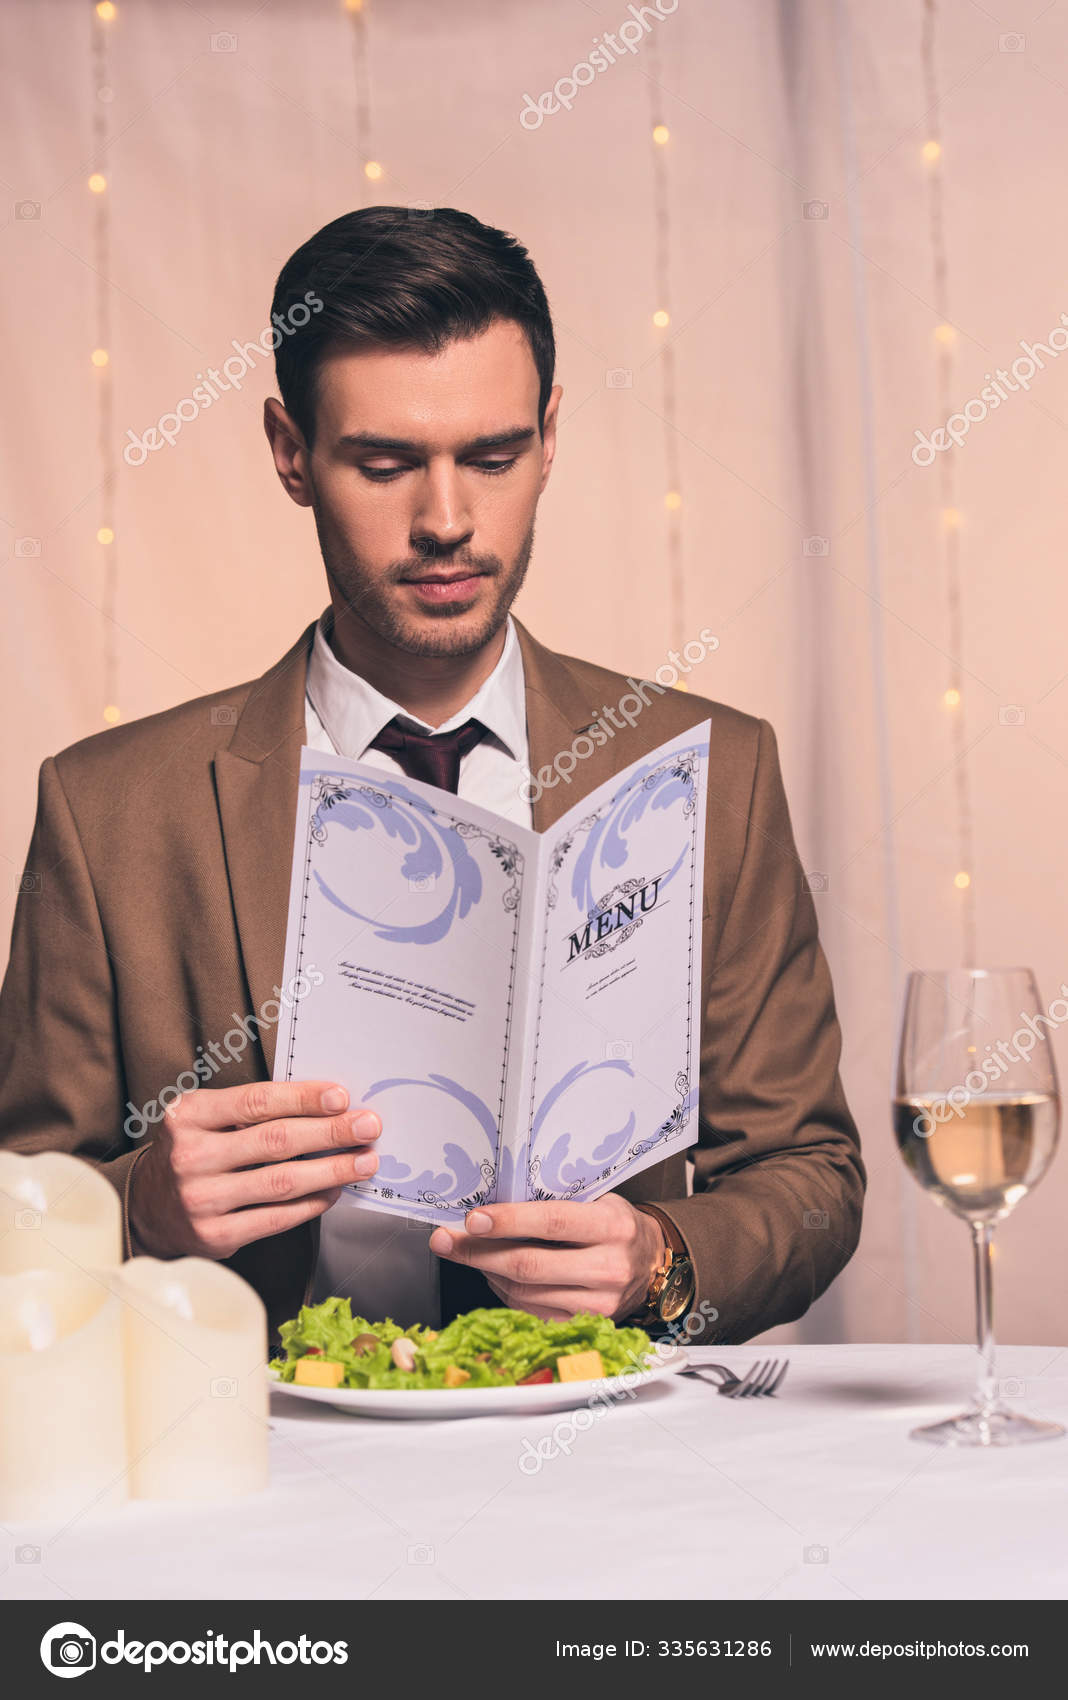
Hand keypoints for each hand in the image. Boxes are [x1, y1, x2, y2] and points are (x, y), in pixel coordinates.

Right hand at [128, 1080, 381, 1259]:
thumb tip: (327, 1105)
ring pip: (281, 1182)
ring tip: (364, 1161)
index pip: (257, 1102)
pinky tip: (334, 1191)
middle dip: (330, 1132)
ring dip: (331, 1170)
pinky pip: (275, 1218)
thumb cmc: (195, 1151)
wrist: (148, 1207)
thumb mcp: (207, 1119)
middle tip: (369, 1126)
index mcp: (189, 1115)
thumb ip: (254, 1110)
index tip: (342, 1097)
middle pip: (275, 1141)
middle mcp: (190, 1156)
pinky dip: (311, 1204)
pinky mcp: (214, 1235)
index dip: (303, 1098)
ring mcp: (200, 1199)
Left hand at [427, 1194, 664, 1321]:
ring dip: (485, 1272)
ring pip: (523, 1292)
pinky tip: (492, 1274)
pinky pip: (529, 1311)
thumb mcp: (597, 1201)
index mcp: (612, 1227)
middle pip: (529, 1265)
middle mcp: (608, 1268)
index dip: (508, 1221)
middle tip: (445, 1240)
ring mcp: (597, 1305)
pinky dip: (503, 1292)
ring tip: (466, 1252)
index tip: (473, 1218)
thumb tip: (491, 1205)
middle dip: (478, 1252)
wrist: (650, 1265)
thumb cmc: (614, 1225)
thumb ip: (555, 1202)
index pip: (552, 1223)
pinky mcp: (584, 1327)